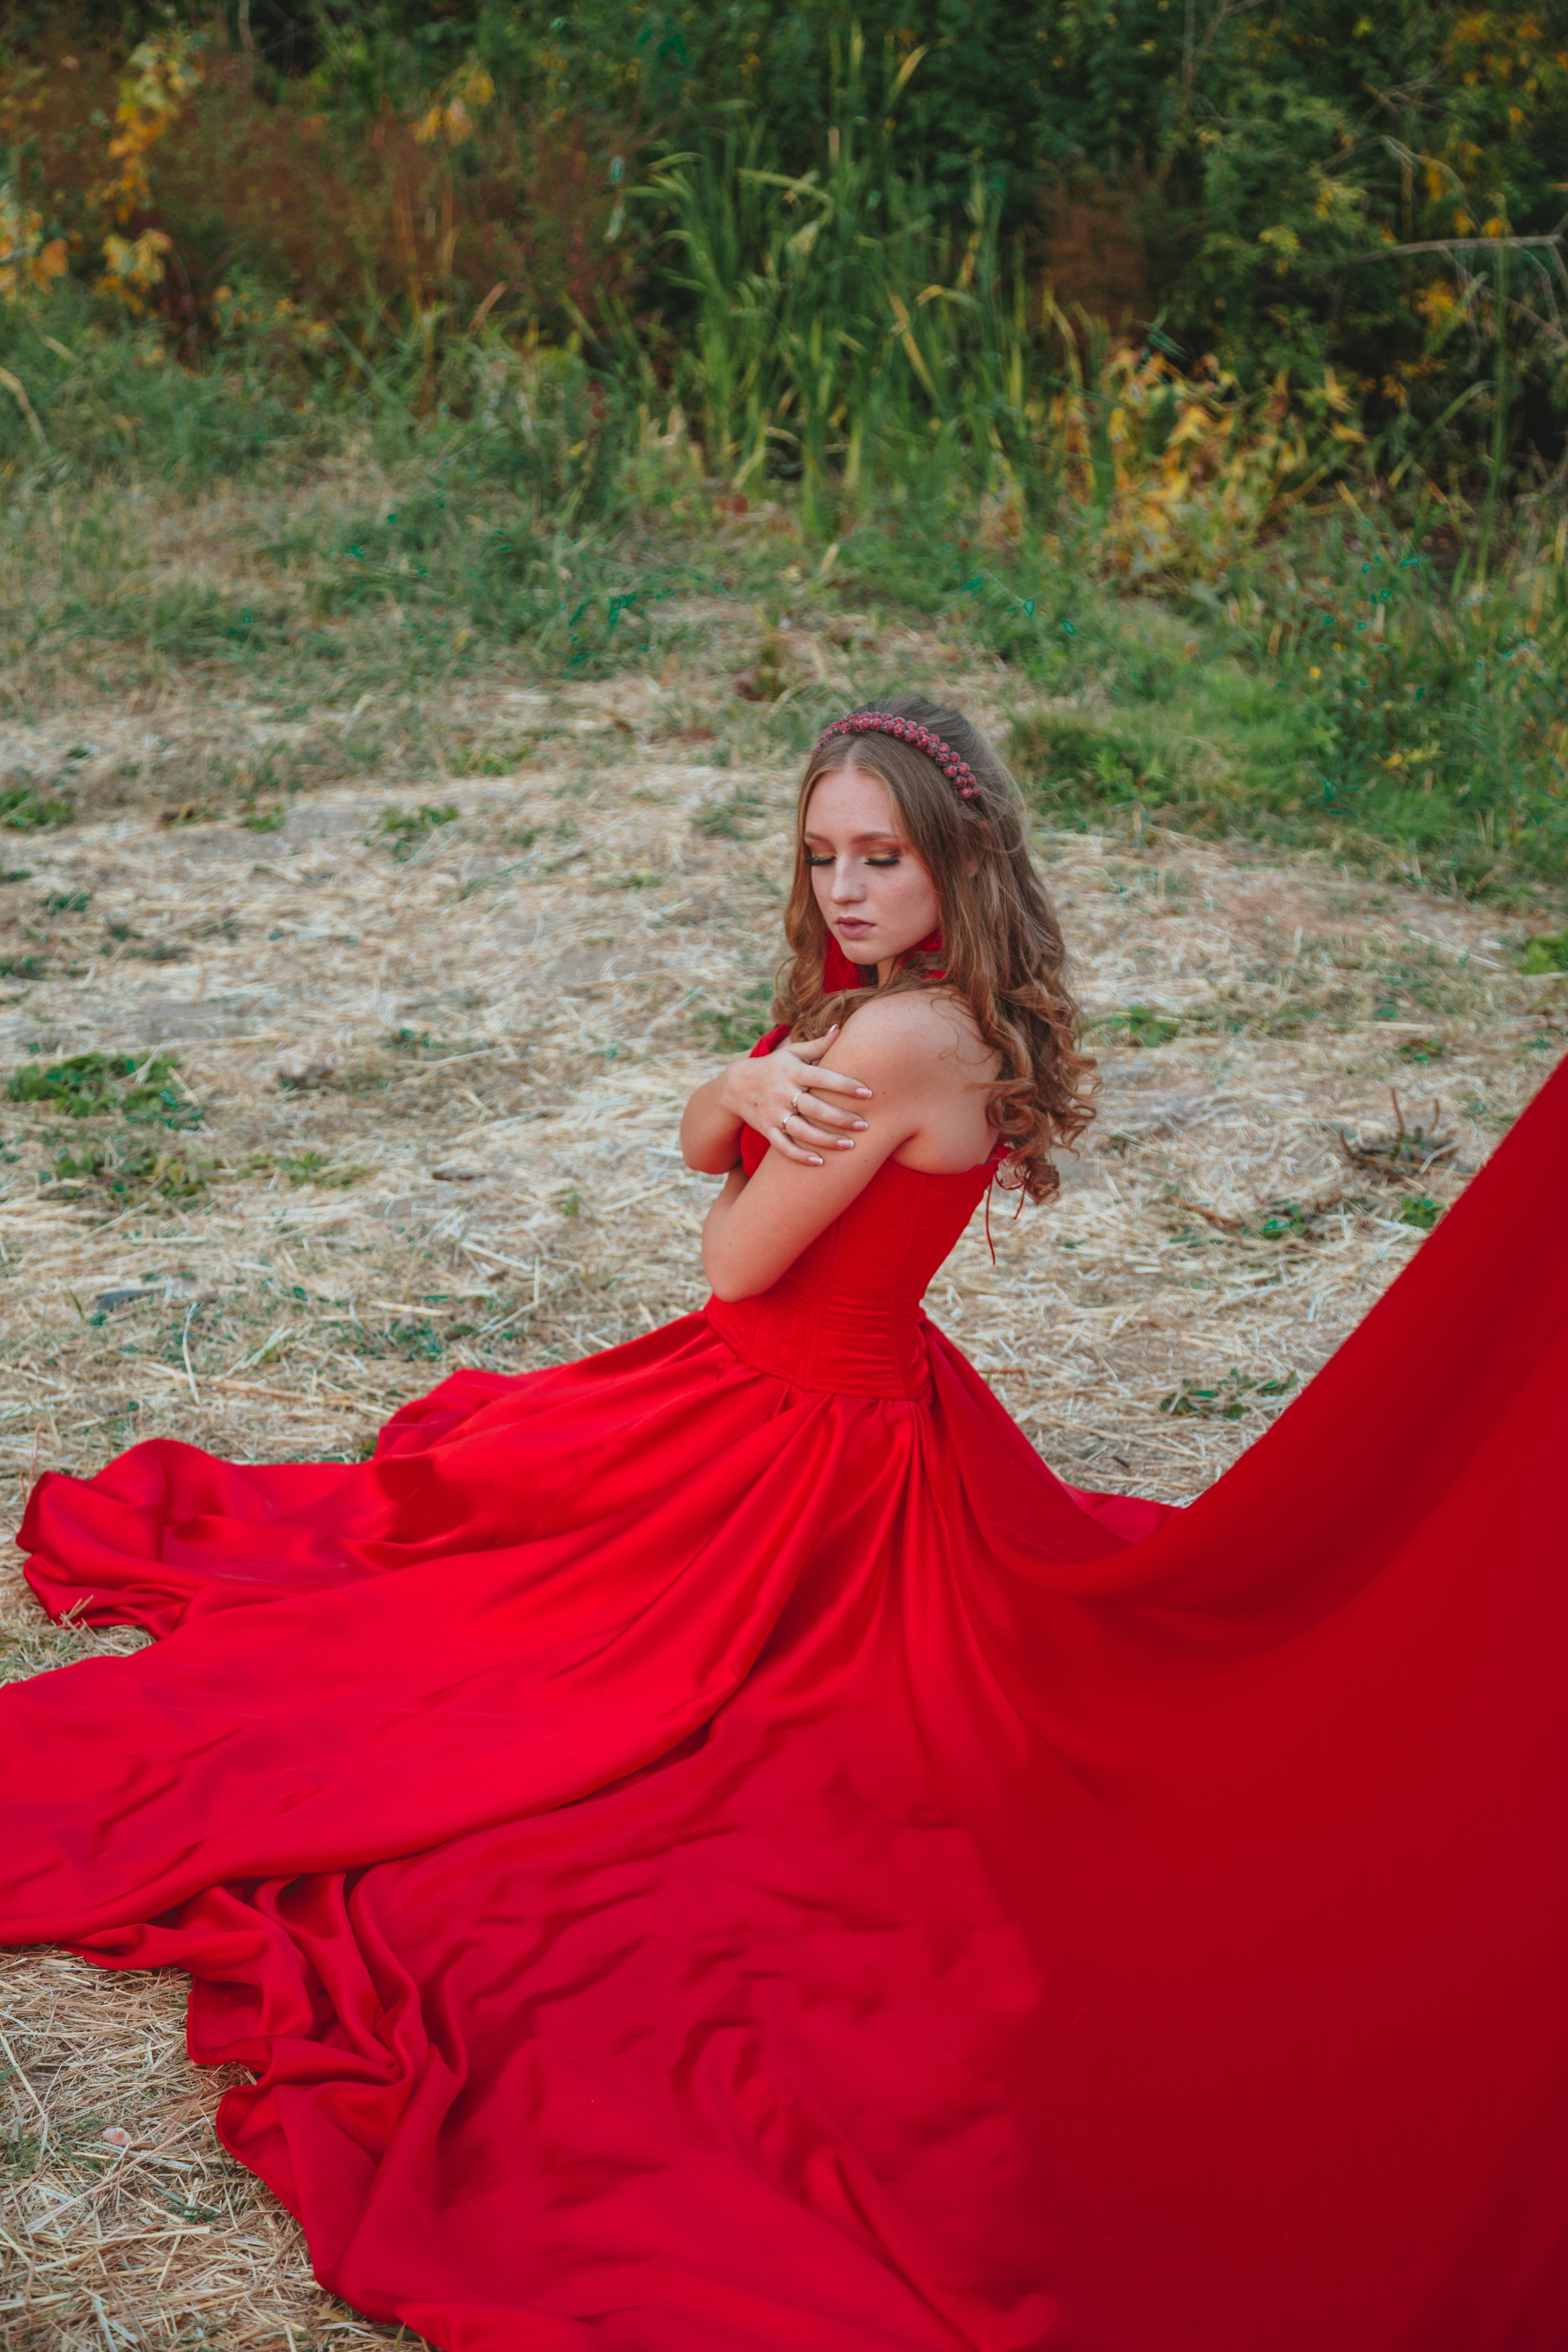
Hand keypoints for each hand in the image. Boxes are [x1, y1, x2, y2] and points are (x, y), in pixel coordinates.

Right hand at [720, 1025, 872, 1165]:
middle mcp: (782, 1093)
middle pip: (815, 1108)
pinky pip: (783, 1146)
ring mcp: (773, 1114)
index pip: (823, 1078)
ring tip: (849, 1145)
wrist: (736, 1086)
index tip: (868, 1093)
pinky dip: (800, 1156)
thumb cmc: (774, 1067)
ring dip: (826, 1140)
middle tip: (864, 1126)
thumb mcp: (791, 1053)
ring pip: (802, 1130)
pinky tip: (820, 1162)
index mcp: (792, 1072)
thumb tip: (841, 1028)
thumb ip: (818, 1045)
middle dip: (841, 1118)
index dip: (845, 1085)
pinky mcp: (766, 1130)